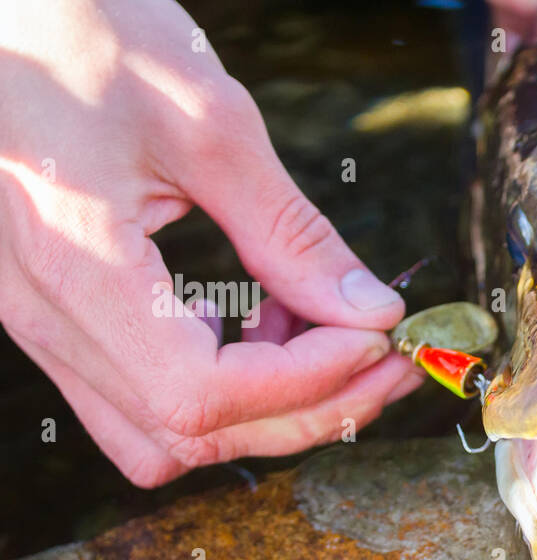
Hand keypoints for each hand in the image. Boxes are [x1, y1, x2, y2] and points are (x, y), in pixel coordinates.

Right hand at [0, 0, 425, 486]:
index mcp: (74, 268)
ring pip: (163, 434)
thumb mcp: (207, 121)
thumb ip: (291, 233)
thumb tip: (370, 310)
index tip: (375, 338)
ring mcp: (39, 322)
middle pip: (192, 430)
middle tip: (390, 359)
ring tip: (327, 336)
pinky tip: (260, 323)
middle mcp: (43, 317)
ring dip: (264, 406)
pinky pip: (136, 399)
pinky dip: (217, 387)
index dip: (306, 382)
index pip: (203, 393)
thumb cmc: (81, 31)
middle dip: (311, 406)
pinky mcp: (54, 312)